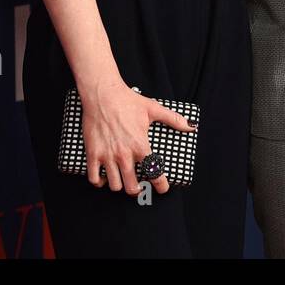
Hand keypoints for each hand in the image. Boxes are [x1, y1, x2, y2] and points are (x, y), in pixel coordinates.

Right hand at [79, 78, 197, 196]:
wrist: (103, 94)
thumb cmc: (128, 101)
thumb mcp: (153, 109)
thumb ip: (173, 119)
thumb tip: (191, 125)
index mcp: (140, 145)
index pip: (154, 173)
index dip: (161, 185)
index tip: (163, 188)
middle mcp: (124, 154)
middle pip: (131, 187)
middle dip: (137, 190)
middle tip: (139, 186)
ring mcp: (107, 155)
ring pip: (114, 185)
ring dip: (119, 186)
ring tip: (123, 180)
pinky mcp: (93, 153)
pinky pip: (94, 178)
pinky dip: (100, 182)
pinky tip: (104, 177)